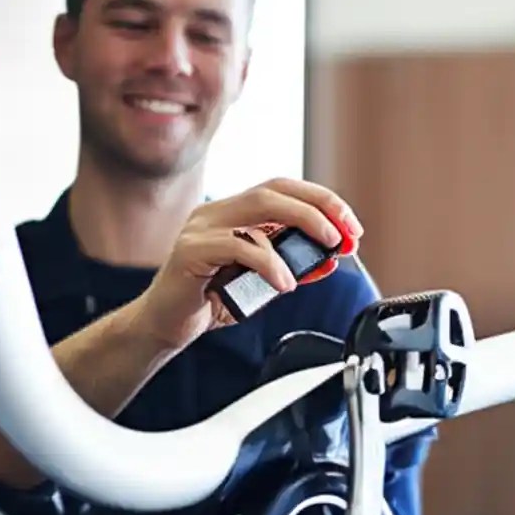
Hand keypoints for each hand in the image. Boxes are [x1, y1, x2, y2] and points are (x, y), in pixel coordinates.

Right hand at [136, 178, 363, 349]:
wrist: (164, 325)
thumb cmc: (208, 300)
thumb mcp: (260, 282)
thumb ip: (289, 266)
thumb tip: (329, 259)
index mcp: (233, 212)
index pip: (283, 189)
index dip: (321, 201)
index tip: (350, 226)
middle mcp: (216, 212)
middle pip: (275, 191)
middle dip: (319, 208)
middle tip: (345, 234)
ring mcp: (201, 228)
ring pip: (259, 208)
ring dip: (303, 226)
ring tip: (326, 251)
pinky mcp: (191, 251)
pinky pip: (238, 247)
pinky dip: (270, 263)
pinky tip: (286, 282)